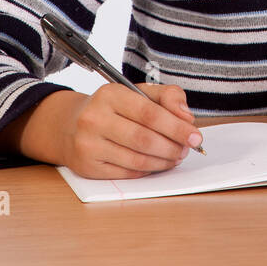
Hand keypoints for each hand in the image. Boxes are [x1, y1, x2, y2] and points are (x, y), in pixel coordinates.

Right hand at [60, 82, 202, 179]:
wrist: (71, 125)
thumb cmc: (114, 108)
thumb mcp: (139, 92)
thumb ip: (168, 97)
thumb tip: (186, 117)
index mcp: (110, 94)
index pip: (149, 113)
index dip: (176, 127)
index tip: (195, 136)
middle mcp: (94, 119)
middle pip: (144, 139)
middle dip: (172, 147)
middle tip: (186, 149)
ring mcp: (88, 144)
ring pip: (137, 159)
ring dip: (163, 161)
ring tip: (175, 157)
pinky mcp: (87, 167)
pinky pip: (127, 173)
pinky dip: (148, 170)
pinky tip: (156, 164)